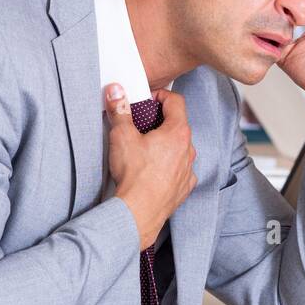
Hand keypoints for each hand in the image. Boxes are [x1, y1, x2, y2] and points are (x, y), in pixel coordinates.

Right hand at [105, 84, 196, 250]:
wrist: (139, 212)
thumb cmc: (135, 175)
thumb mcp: (122, 136)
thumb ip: (119, 110)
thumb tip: (116, 92)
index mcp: (178, 132)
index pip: (176, 101)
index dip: (161, 95)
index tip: (149, 99)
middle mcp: (188, 149)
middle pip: (178, 125)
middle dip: (160, 121)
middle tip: (142, 124)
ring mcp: (188, 169)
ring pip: (180, 148)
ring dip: (166, 145)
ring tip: (145, 150)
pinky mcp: (184, 187)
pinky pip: (179, 169)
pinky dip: (169, 166)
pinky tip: (153, 170)